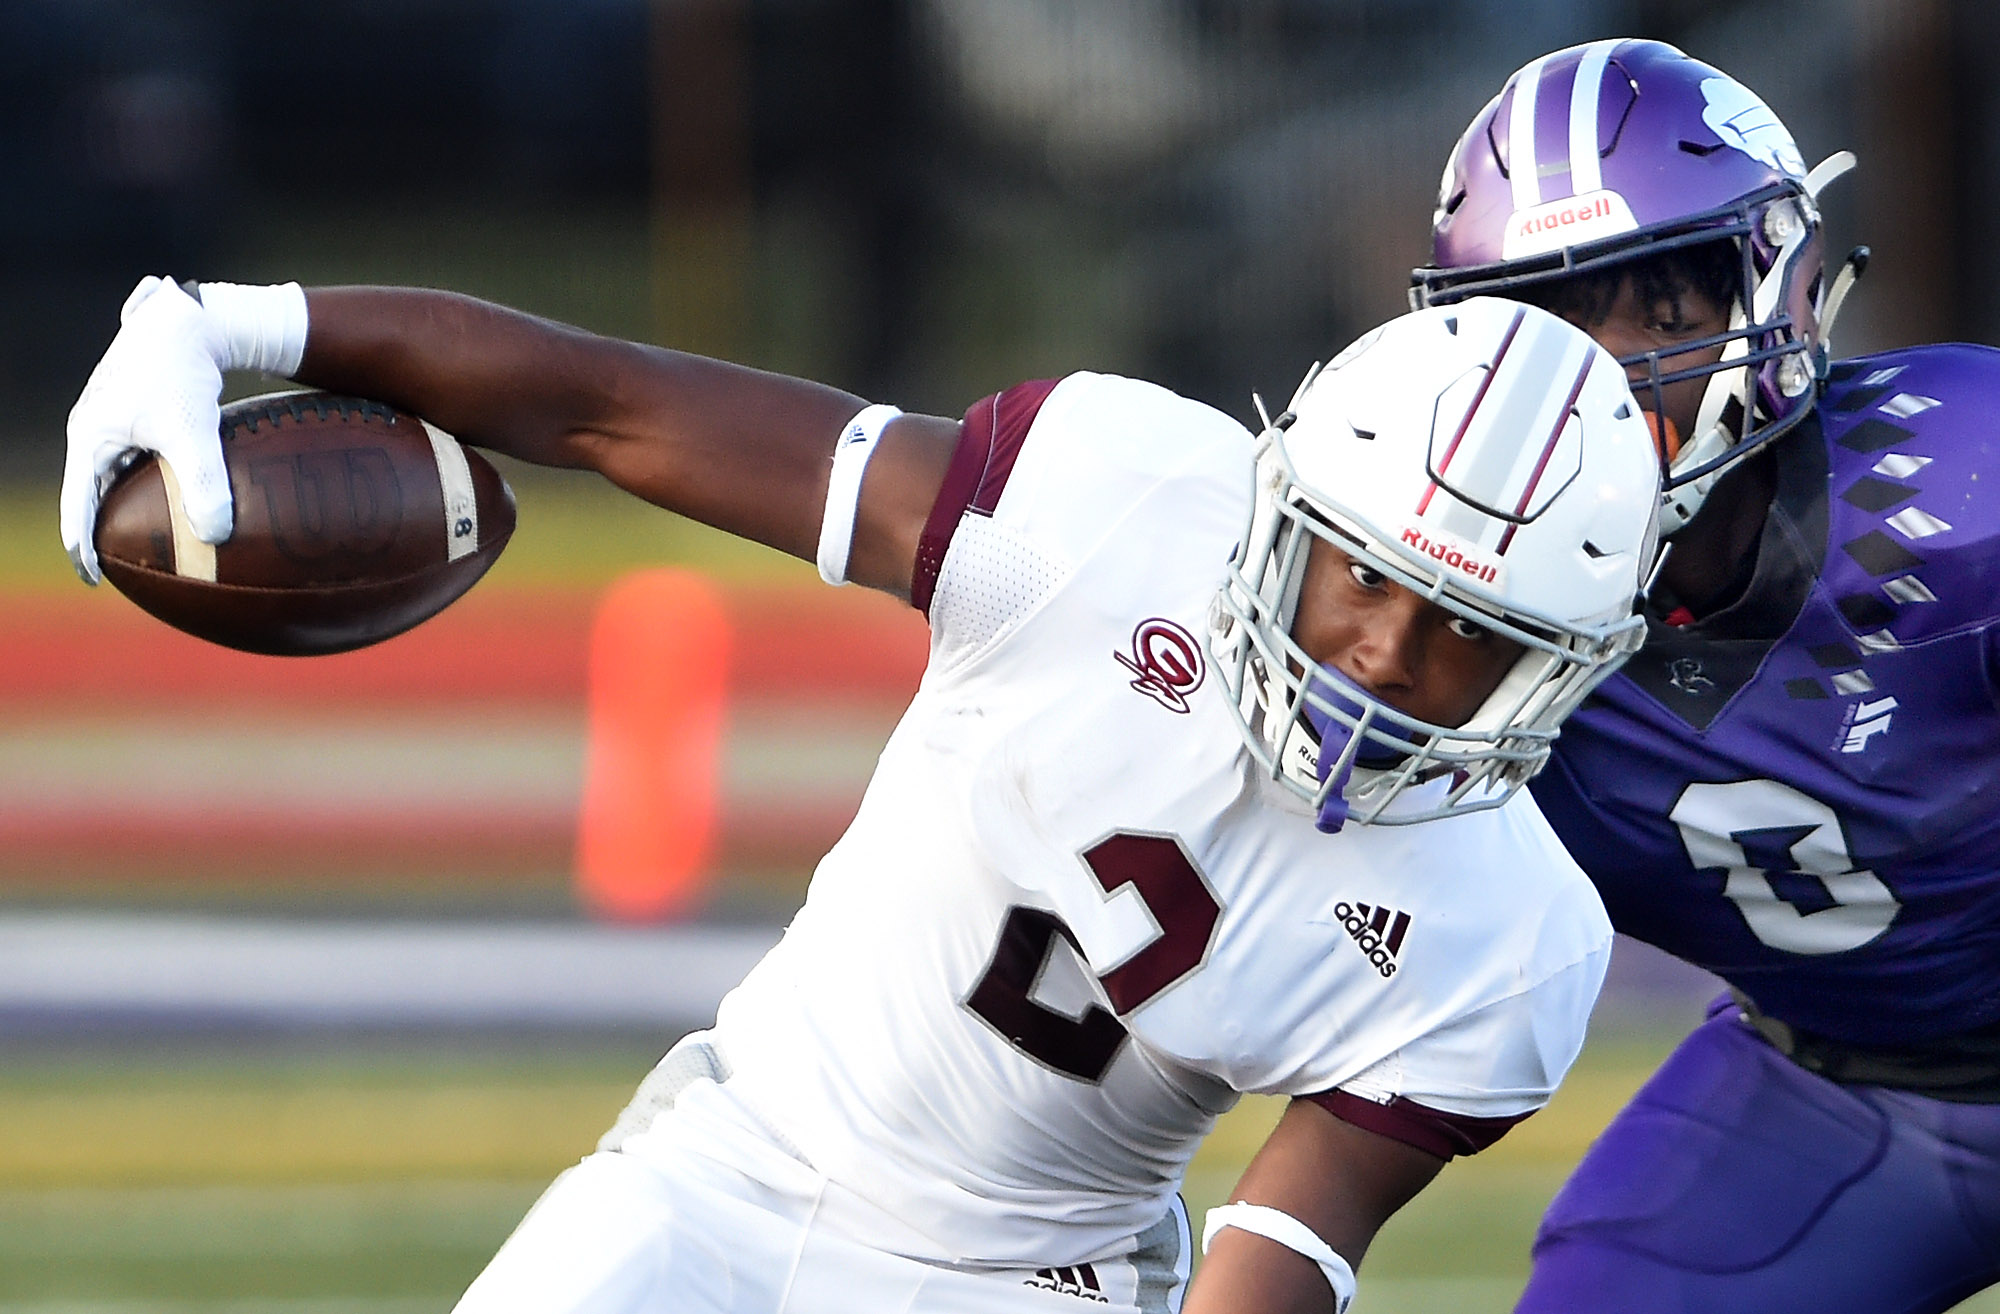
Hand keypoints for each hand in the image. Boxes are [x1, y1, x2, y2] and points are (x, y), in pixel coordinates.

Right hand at [61, 277, 233, 583]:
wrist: (192, 320)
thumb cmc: (183, 372)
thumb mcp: (195, 432)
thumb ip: (205, 485)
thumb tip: (215, 536)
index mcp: (90, 438)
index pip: (76, 504)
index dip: (82, 545)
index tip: (95, 578)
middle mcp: (94, 429)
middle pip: (91, 492)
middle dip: (101, 529)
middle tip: (121, 566)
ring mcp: (114, 418)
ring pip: (115, 475)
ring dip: (127, 506)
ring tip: (147, 540)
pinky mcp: (139, 410)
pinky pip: (139, 458)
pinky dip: (151, 483)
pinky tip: (180, 500)